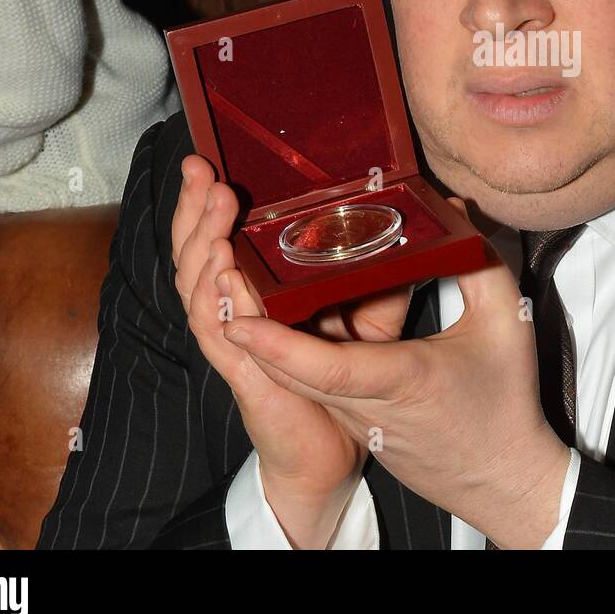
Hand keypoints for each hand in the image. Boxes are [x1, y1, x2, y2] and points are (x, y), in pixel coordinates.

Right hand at [170, 155, 411, 546]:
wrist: (332, 454)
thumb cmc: (345, 383)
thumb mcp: (369, 318)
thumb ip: (382, 276)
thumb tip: (422, 230)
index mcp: (256, 292)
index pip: (220, 236)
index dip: (207, 201)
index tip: (208, 159)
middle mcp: (236, 313)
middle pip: (196, 251)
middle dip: (193, 208)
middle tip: (197, 167)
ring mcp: (235, 346)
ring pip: (198, 287)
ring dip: (201, 245)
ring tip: (213, 207)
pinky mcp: (244, 377)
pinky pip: (219, 336)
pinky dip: (216, 303)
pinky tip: (221, 273)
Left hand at [221, 199, 572, 548]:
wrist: (505, 479)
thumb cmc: (507, 406)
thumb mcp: (506, 326)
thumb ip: (480, 264)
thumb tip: (456, 213)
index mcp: (401, 382)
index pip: (326, 369)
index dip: (276, 346)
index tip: (237, 318)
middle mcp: (368, 407)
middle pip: (291, 371)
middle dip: (249, 326)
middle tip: (220, 270)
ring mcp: (360, 421)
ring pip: (297, 379)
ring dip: (265, 338)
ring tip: (237, 280)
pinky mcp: (359, 426)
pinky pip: (315, 388)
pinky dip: (291, 354)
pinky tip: (280, 315)